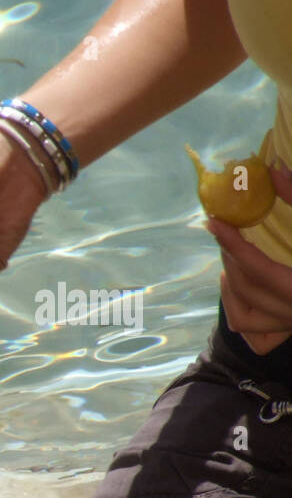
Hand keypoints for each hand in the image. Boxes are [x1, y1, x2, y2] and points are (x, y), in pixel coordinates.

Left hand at [206, 159, 291, 355]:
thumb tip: (274, 170)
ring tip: (232, 254)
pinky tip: (237, 281)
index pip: (259, 268)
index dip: (233, 244)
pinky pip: (247, 324)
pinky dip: (235, 304)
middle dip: (232, 258)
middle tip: (225, 230)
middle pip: (248, 288)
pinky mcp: (287, 327)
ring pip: (242, 313)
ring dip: (231, 282)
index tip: (213, 222)